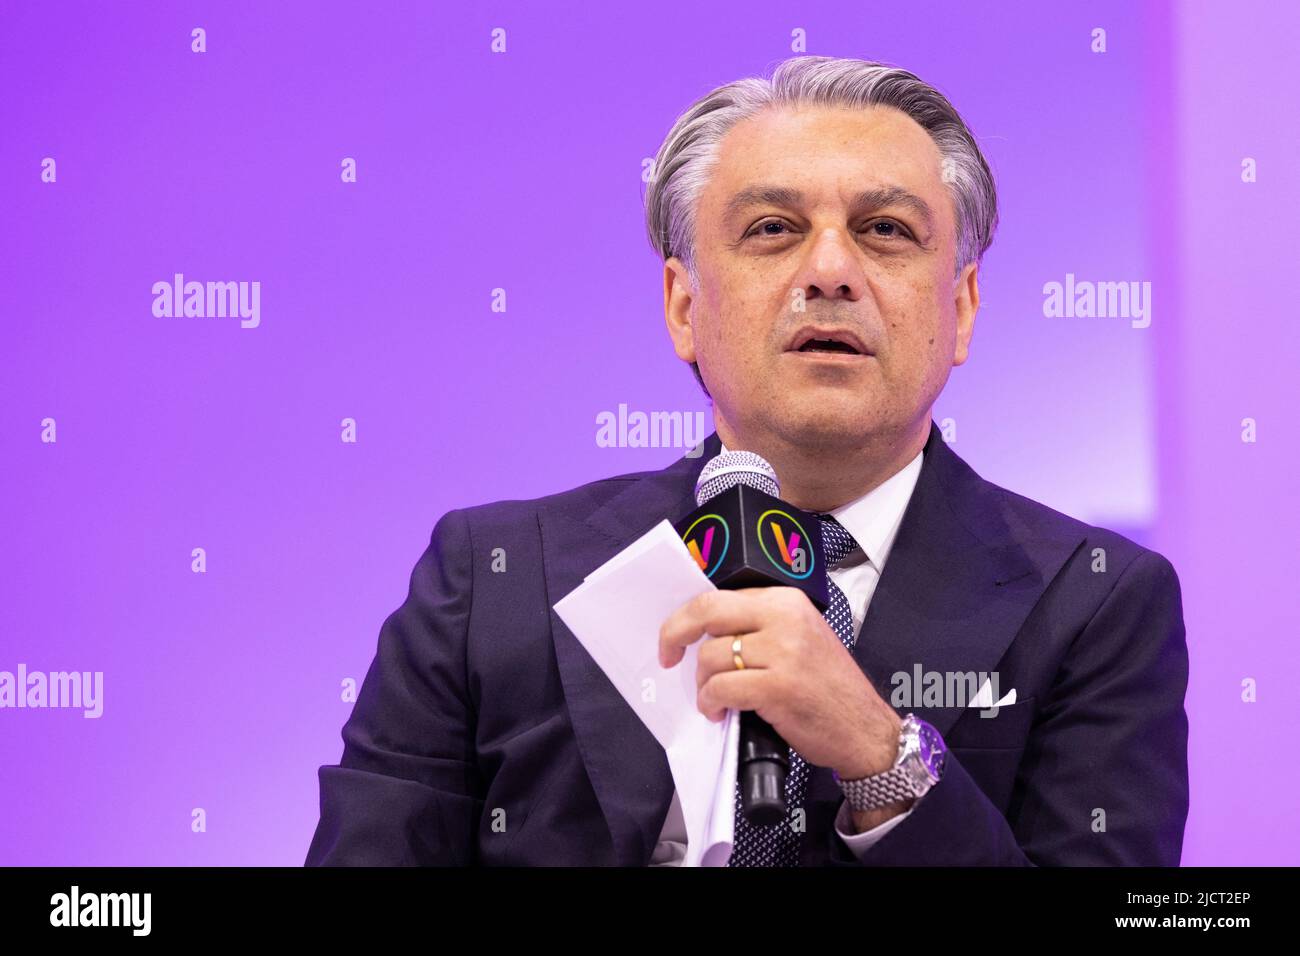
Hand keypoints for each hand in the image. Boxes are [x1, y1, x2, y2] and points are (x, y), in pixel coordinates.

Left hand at [658, 586, 901, 780]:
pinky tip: (720, 712)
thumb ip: (760, 627)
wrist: (865, 730)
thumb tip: (706, 632)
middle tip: (668, 657)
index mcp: (787, 601)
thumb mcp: (800, 638)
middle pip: (707, 613)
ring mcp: (783, 651)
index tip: (675, 637)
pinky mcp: (779, 686)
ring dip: (703, 683)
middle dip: (675, 634)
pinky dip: (711, 702)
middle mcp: (785, 618)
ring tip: (715, 699)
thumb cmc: (828, 689)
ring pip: (711, 656)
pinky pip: (721, 688)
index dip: (687, 618)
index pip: (719, 597)